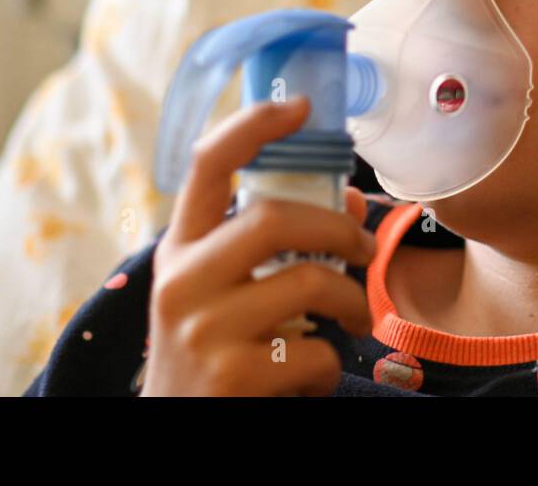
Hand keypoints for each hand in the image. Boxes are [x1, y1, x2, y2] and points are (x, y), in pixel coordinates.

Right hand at [141, 97, 377, 395]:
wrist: (171, 433)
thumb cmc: (210, 349)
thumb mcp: (222, 291)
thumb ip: (275, 244)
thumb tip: (350, 204)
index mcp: (180, 248)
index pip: (207, 165)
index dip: (254, 126)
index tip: (301, 106)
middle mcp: (181, 282)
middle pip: (274, 218)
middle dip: (339, 230)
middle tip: (366, 250)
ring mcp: (202, 330)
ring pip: (308, 282)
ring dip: (351, 300)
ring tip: (355, 318)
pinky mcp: (230, 377)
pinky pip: (314, 353)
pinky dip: (329, 365)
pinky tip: (312, 374)